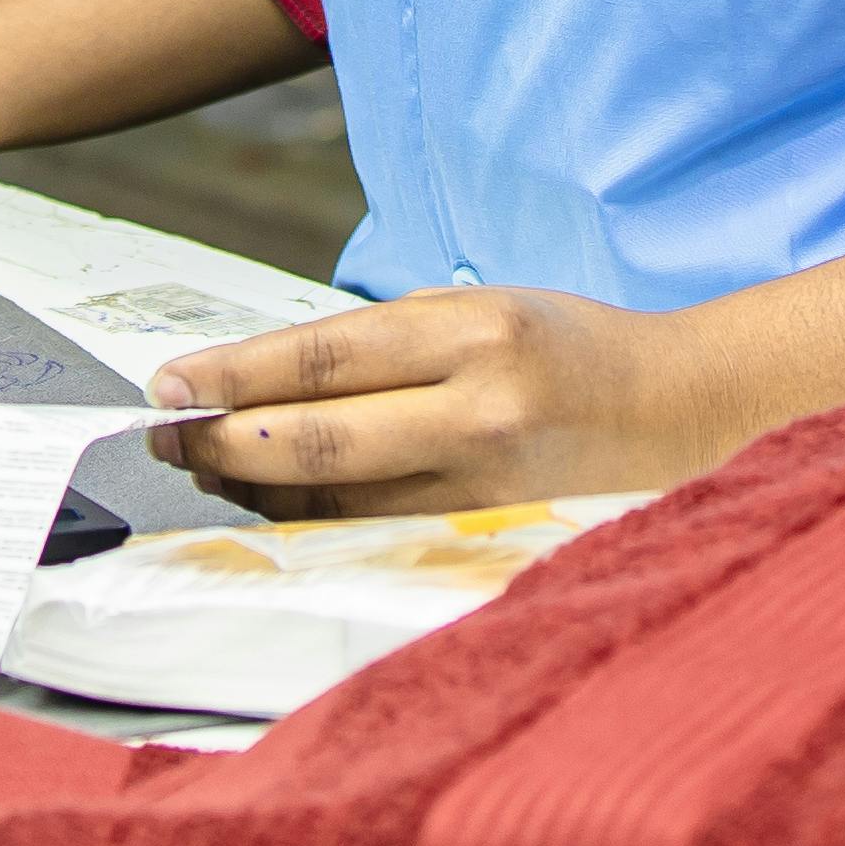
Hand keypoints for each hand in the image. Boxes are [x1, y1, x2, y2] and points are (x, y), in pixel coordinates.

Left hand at [150, 285, 759, 518]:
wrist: (678, 413)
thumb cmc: (565, 350)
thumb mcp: (480, 310)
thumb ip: (382, 347)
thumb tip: (261, 384)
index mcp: (474, 332)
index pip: (324, 357)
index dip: (234, 375)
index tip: (170, 384)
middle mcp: (480, 410)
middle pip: (319, 439)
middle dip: (224, 441)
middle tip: (166, 435)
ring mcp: (486, 484)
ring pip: (338, 499)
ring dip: (257, 487)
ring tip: (208, 466)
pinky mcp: (489, 535)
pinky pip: (376, 531)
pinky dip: (315, 518)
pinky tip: (277, 505)